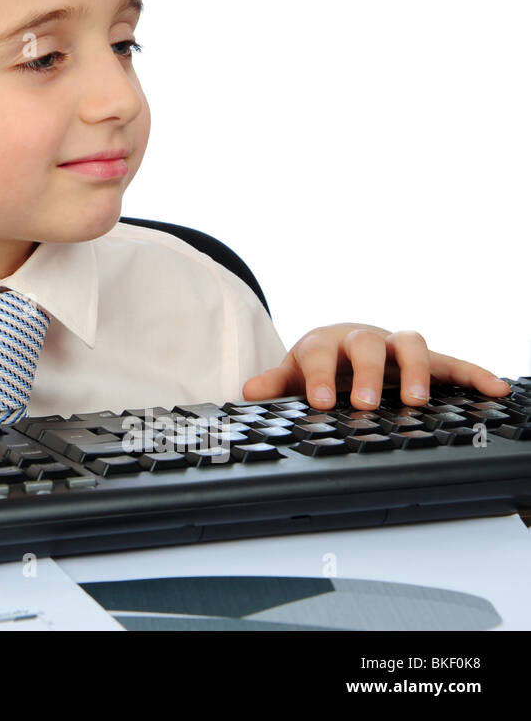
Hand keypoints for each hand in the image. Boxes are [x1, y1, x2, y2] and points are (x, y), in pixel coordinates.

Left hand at [241, 323, 509, 410]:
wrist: (343, 348)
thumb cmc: (318, 366)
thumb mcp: (292, 375)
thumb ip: (274, 385)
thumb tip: (249, 392)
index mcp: (325, 342)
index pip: (319, 355)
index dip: (318, 377)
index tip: (318, 402)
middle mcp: (363, 339)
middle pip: (368, 347)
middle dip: (367, 375)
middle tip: (364, 404)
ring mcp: (396, 347)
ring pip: (411, 345)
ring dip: (417, 370)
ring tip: (419, 401)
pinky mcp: (427, 360)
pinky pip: (454, 362)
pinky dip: (474, 373)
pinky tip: (496, 390)